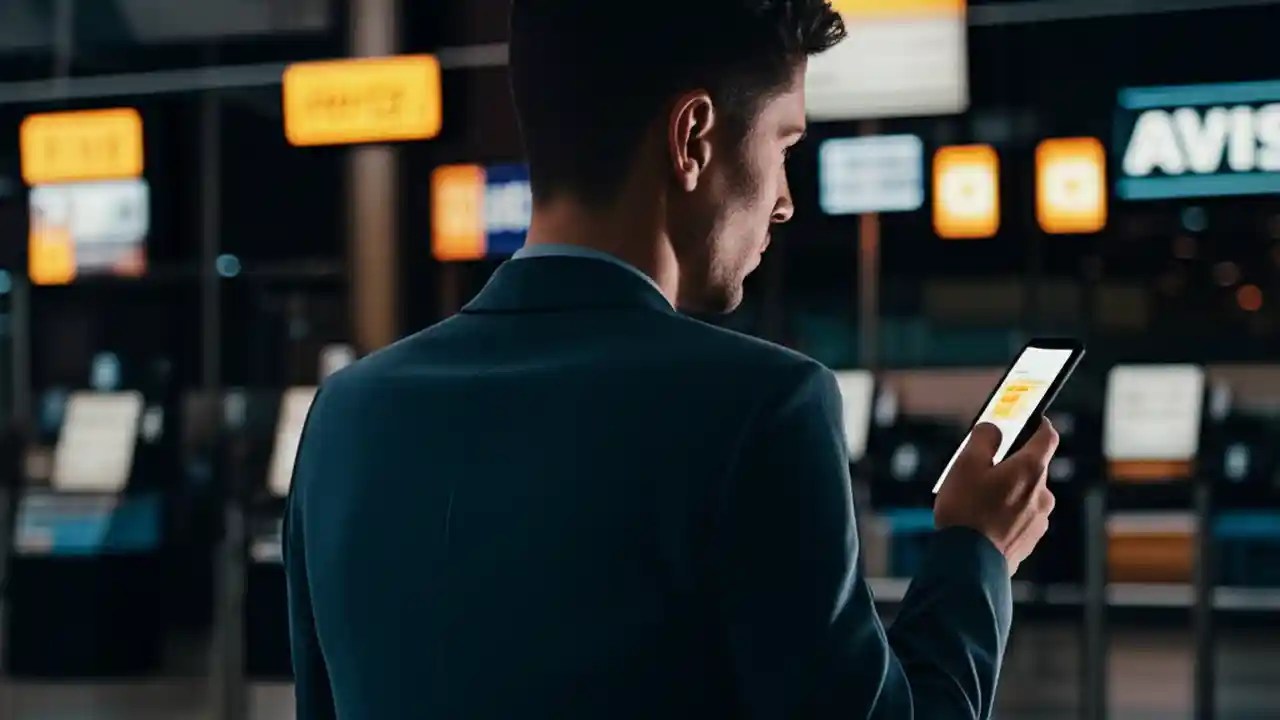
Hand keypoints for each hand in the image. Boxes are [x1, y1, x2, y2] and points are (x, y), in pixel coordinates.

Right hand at [933, 420, 1059, 575]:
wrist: (968, 564)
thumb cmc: (966, 511)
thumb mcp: (965, 464)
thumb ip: (984, 438)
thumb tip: (994, 428)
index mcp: (1030, 469)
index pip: (1047, 437)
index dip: (1040, 424)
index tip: (1032, 420)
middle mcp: (1042, 493)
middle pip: (1032, 469)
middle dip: (1012, 466)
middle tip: (983, 470)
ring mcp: (1039, 519)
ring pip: (1026, 495)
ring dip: (1008, 492)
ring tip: (978, 503)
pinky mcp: (1031, 540)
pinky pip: (1022, 518)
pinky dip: (1007, 514)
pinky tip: (983, 523)